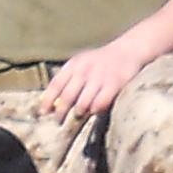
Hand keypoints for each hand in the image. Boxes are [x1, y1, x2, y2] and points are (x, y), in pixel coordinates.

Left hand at [40, 37, 169, 119]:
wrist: (128, 50)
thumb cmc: (100, 61)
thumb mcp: (81, 63)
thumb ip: (67, 79)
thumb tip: (50, 103)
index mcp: (74, 65)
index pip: (56, 84)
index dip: (47, 100)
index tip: (43, 113)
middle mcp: (85, 71)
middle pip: (67, 97)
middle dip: (61, 112)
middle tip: (59, 121)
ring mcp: (99, 78)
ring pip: (82, 104)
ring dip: (78, 112)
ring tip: (79, 114)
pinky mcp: (114, 85)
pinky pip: (99, 104)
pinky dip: (94, 110)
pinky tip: (94, 110)